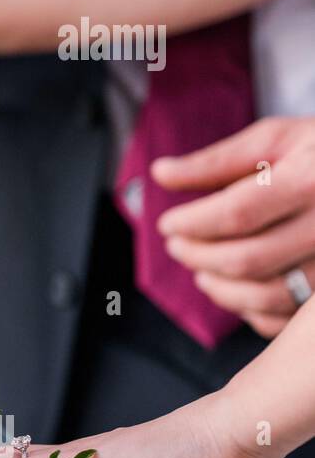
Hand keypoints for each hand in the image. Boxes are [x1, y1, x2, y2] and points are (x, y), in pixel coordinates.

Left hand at [153, 117, 314, 336]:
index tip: (167, 224)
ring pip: (269, 295)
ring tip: (200, 272)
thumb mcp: (275, 140)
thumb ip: (216, 161)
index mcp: (309, 182)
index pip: (237, 213)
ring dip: (221, 290)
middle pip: (248, 259)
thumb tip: (159, 173)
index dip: (192, 224)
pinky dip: (255, 313)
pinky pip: (291, 317)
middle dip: (198, 257)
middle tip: (176, 246)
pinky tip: (237, 292)